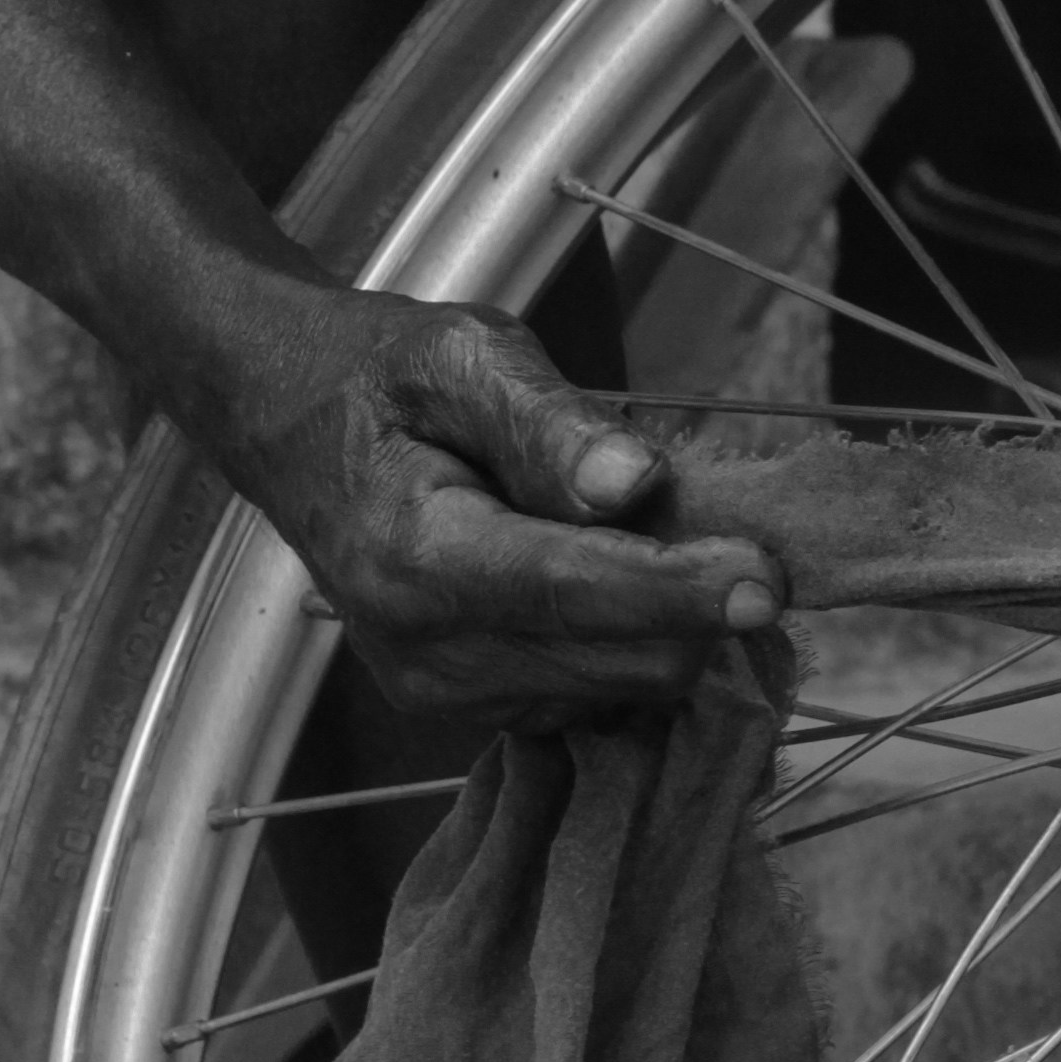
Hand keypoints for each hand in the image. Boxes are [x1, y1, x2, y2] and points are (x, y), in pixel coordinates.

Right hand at [214, 286, 782, 728]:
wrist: (293, 426)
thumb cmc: (385, 377)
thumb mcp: (463, 354)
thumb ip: (548, 422)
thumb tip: (634, 483)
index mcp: (417, 557)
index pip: (574, 592)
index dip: (680, 589)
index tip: (767, 576)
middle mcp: (426, 651)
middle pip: (618, 660)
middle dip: (689, 599)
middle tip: (718, 518)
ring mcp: (444, 692)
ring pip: (621, 689)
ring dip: (666, 622)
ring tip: (646, 533)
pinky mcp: (469, 707)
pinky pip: (594, 698)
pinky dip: (629, 644)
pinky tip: (614, 575)